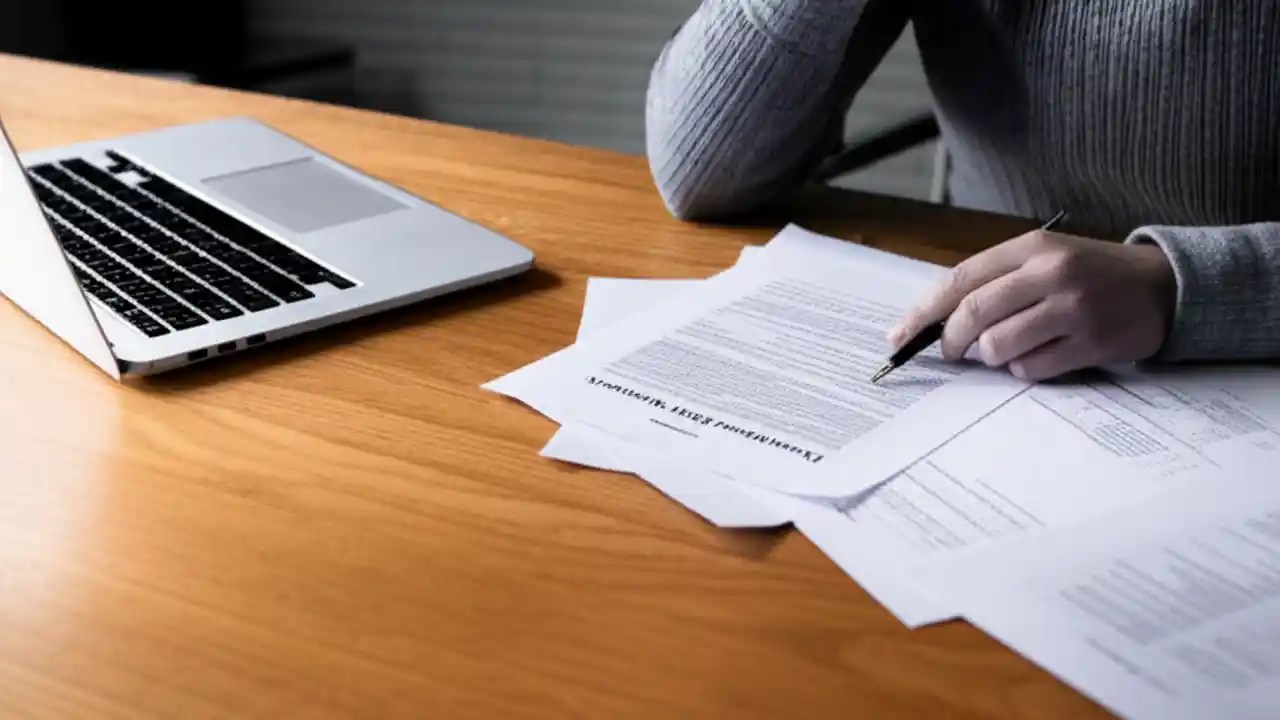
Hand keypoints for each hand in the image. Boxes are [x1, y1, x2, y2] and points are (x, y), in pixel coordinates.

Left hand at [888, 230, 1176, 380]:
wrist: (1163, 287)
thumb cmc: (1090, 275)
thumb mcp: (1044, 259)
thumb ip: (996, 281)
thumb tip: (937, 321)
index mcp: (1032, 247)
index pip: (960, 279)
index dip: (923, 312)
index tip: (900, 336)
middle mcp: (1051, 273)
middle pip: (973, 313)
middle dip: (951, 340)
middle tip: (951, 352)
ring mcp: (1073, 308)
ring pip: (998, 346)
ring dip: (991, 357)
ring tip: (1009, 349)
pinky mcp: (1092, 343)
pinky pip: (1031, 369)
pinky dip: (1024, 369)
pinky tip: (1042, 356)